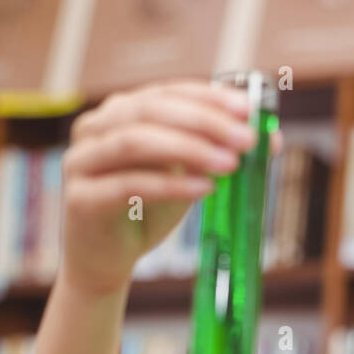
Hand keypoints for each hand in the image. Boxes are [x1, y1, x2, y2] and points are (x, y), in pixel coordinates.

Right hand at [59, 78, 283, 297]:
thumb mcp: (186, 177)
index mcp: (120, 111)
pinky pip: (130, 185)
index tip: (248, 109)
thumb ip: (216, 153)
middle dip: (205, 122)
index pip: (167, 91)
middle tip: (246, 139)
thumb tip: (272, 138)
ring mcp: (82, 161)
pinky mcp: (81, 198)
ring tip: (231, 164)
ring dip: (189, 149)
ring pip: (137, 142)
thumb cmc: (144, 214)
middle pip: (152, 110)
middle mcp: (95, 128)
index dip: (208, 97)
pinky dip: (171, 185)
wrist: (105, 262)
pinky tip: (204, 189)